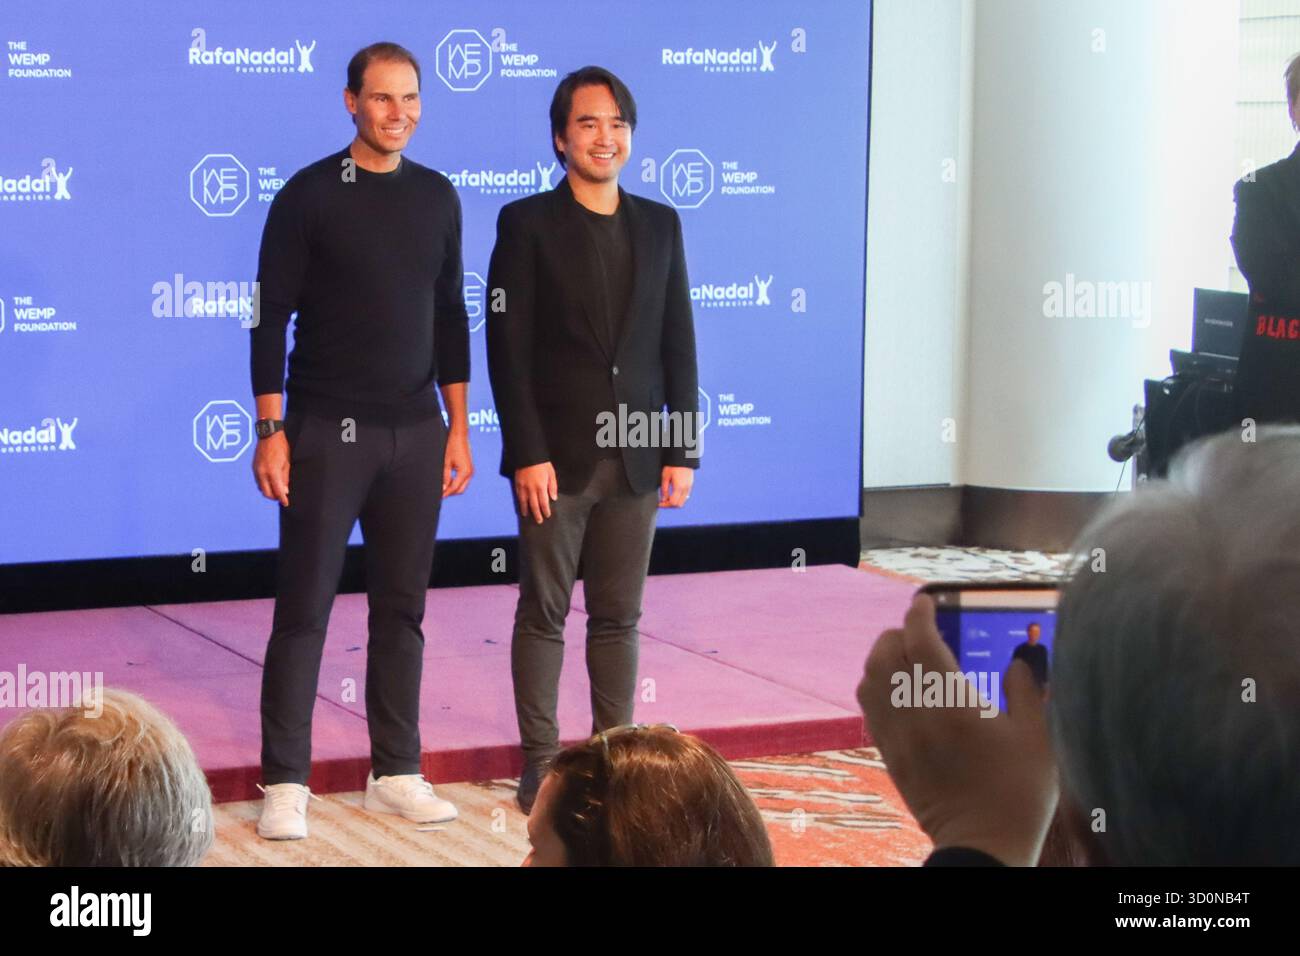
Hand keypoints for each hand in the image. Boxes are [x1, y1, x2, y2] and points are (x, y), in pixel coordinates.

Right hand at [253, 433, 289, 506]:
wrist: (268, 435)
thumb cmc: (281, 447)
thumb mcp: (286, 463)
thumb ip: (285, 478)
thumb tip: (285, 491)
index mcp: (272, 472)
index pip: (277, 490)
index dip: (282, 499)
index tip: (286, 503)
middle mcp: (262, 472)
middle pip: (266, 492)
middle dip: (274, 497)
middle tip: (281, 497)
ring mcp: (256, 470)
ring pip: (261, 487)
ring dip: (269, 491)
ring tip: (277, 490)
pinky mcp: (254, 467)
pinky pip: (258, 481)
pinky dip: (264, 484)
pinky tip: (270, 482)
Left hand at [442, 429, 472, 497]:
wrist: (459, 436)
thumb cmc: (452, 447)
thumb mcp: (446, 463)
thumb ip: (445, 477)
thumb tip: (443, 488)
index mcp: (465, 472)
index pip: (454, 488)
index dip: (446, 493)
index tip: (439, 497)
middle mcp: (470, 473)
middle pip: (460, 490)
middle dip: (450, 492)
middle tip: (440, 493)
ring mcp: (471, 471)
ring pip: (462, 486)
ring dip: (453, 488)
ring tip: (443, 487)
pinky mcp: (469, 468)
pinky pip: (463, 480)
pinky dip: (456, 482)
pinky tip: (448, 481)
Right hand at [515, 462, 556, 523]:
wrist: (528, 455)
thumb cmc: (542, 464)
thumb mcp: (551, 473)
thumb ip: (552, 486)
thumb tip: (553, 498)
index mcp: (541, 486)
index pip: (544, 503)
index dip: (545, 510)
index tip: (547, 516)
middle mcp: (532, 489)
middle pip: (534, 505)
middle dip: (537, 514)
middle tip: (539, 521)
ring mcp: (523, 487)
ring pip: (524, 502)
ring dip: (526, 510)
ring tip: (527, 516)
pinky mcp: (517, 484)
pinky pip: (518, 496)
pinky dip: (519, 502)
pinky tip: (520, 506)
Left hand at [659, 466, 693, 507]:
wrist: (683, 457)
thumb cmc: (673, 465)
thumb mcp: (665, 477)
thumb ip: (664, 489)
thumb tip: (663, 499)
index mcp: (679, 487)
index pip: (673, 503)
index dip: (665, 505)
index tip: (660, 503)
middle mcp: (685, 489)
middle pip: (679, 504)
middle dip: (670, 505)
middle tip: (663, 502)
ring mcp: (689, 487)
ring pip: (683, 501)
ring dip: (675, 502)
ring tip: (667, 497)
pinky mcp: (690, 484)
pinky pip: (686, 496)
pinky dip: (679, 498)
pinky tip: (674, 493)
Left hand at [856, 594, 1058, 865]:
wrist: (984, 846)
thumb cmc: (1018, 793)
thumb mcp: (1038, 738)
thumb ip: (1028, 691)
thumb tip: (1019, 661)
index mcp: (952, 705)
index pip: (919, 640)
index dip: (919, 613)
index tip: (925, 600)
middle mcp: (916, 716)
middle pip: (885, 654)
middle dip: (899, 632)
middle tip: (919, 628)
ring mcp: (897, 737)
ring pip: (869, 680)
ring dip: (882, 658)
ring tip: (904, 654)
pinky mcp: (890, 757)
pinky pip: (869, 709)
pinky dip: (876, 687)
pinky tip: (897, 689)